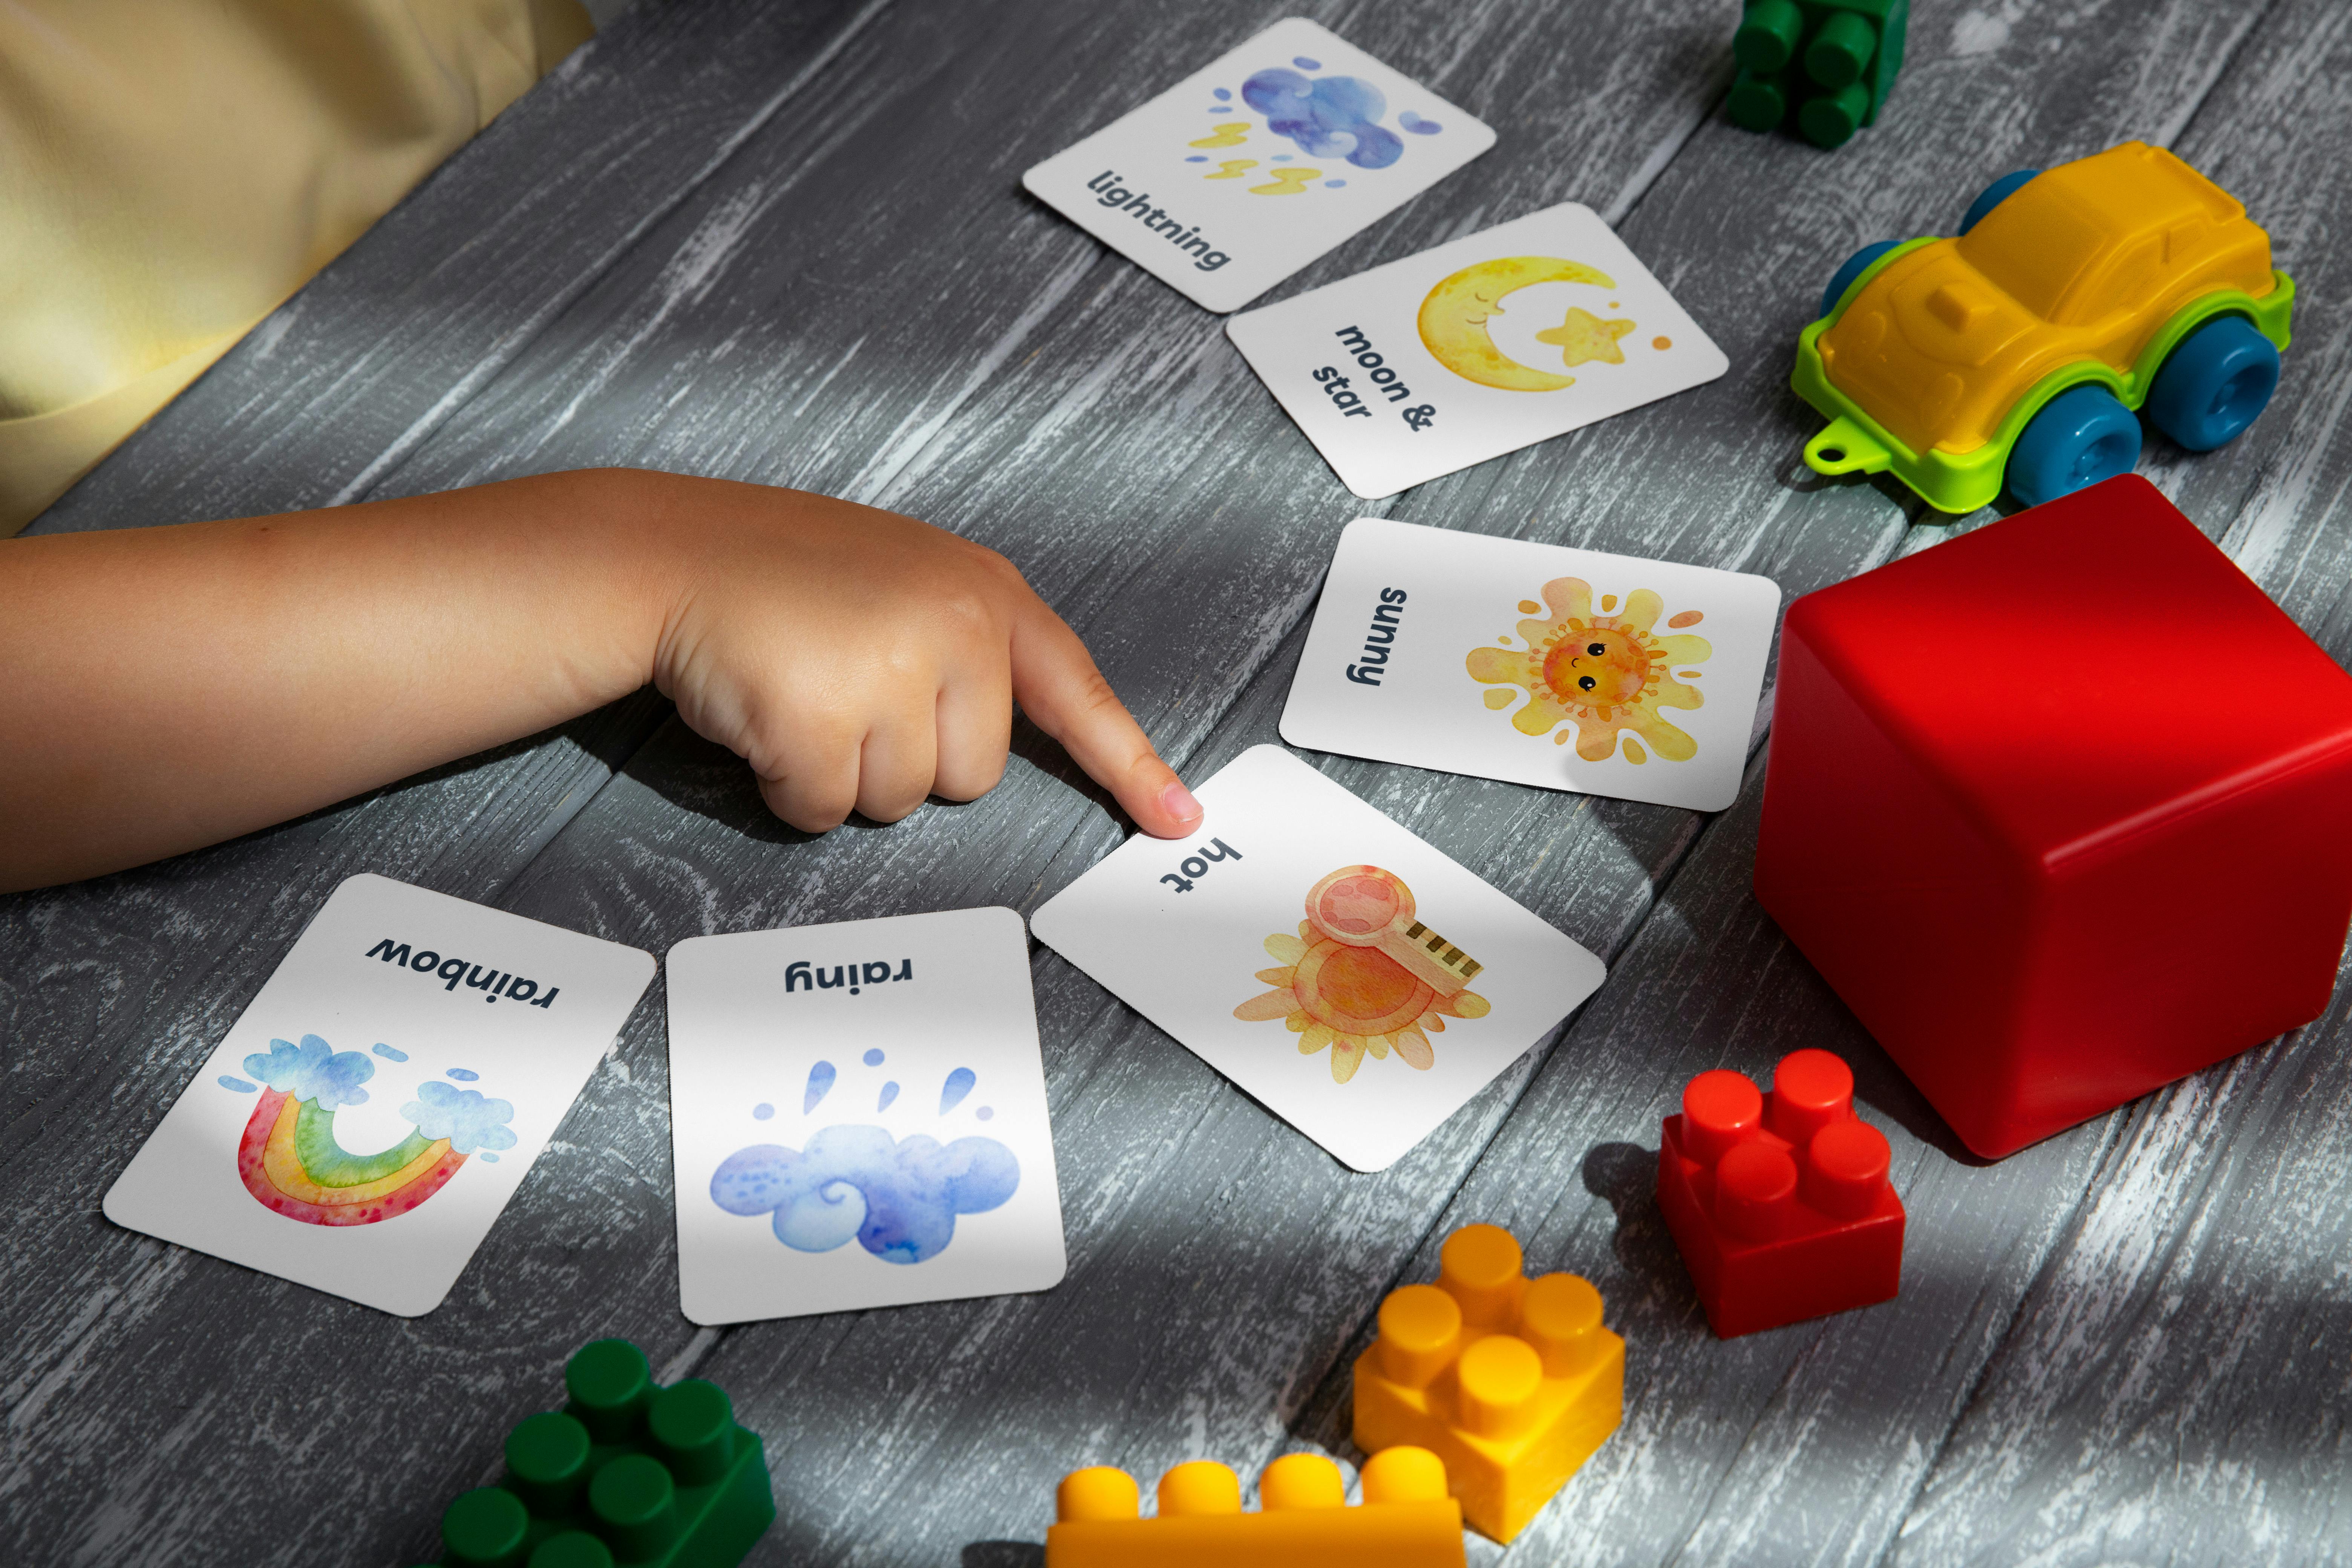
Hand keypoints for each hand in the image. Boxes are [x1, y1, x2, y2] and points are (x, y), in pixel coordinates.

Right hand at [0, 468, 1199, 891]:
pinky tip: (759, 713)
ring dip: (842, 768)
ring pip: (899, 799)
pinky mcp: (822, 714)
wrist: (667, 553)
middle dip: (902, 755)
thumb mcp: (902, 589)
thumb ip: (964, 652)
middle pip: (971, 774)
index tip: (1180, 822)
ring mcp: (892, 665)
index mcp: (985, 594)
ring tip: (796, 689)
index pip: (1075, 693)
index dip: (1129, 765)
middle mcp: (957, 623)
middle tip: (839, 687)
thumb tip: (1002, 740)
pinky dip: (787, 786)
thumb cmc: (787, 582)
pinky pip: (825, 809)